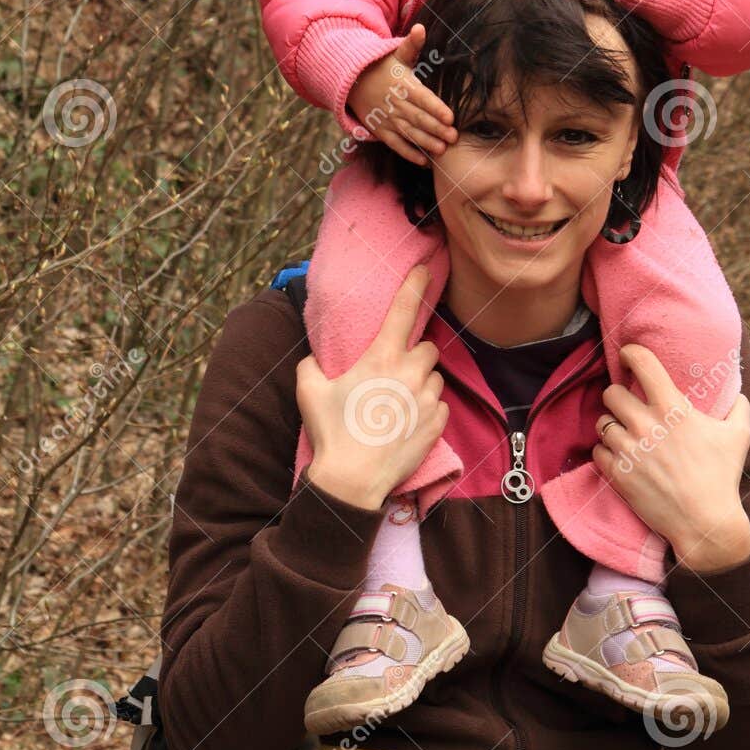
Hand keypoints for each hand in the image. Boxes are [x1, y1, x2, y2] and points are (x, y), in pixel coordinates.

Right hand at [297, 264, 448, 508]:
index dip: (415, 285)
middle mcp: (410, 373)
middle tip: (395, 371)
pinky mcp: (437, 425)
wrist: (352, 479)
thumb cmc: (331, 432)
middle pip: (427, 348)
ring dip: (422, 382)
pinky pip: (440, 406)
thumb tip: (315, 359)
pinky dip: (428, 409)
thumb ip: (312, 365)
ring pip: (436, 378)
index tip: (426, 269)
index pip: (403, 310)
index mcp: (381, 357)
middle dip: (415, 354)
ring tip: (399, 401)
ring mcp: (427, 400)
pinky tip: (407, 421)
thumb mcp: (309, 390)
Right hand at [348, 23, 458, 166]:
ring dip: (425, 143)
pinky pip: (395, 144)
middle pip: (418, 118)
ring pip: (408, 133)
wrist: (353, 81)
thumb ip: (411, 45)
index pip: (422, 97)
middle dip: (436, 129)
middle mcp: (395, 103)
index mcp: (403, 85)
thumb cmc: (383, 67)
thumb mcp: (396, 54)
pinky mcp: (381, 130)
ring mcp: (387, 118)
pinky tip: (424, 162)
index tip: (451, 117)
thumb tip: (420, 28)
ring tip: (442, 150)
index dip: (436, 108)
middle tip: (454, 138)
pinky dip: (408, 153)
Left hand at [592, 344, 749, 572]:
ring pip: (602, 422)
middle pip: (611, 392)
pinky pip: (598, 451)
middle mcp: (646, 424)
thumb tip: (737, 394)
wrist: (704, 523)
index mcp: (673, 408)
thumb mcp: (738, 436)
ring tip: (625, 434)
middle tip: (630, 405)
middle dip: (619, 396)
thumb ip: (737, 407)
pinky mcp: (618, 474)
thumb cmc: (723, 477)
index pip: (641, 363)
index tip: (629, 355)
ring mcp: (629, 450)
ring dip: (612, 425)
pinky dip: (607, 452)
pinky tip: (621, 456)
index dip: (631, 353)